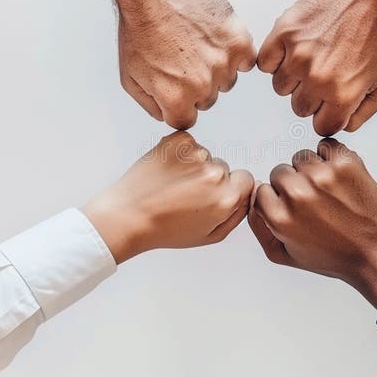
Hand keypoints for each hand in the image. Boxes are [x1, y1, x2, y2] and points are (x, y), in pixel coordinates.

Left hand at [82, 131, 254, 263]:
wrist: (127, 215)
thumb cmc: (165, 229)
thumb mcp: (210, 235)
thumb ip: (237, 214)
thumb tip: (249, 195)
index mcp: (227, 198)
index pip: (246, 179)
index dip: (230, 188)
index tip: (212, 195)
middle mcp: (215, 174)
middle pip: (224, 167)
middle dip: (209, 179)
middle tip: (185, 195)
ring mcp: (195, 155)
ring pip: (204, 155)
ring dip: (192, 166)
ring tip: (171, 185)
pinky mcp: (177, 141)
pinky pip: (187, 143)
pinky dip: (178, 152)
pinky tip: (165, 171)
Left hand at [107, 0, 255, 128]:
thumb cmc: (139, 28)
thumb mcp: (130, 77)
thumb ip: (151, 105)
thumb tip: (168, 115)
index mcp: (175, 98)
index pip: (186, 120)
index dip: (178, 105)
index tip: (176, 88)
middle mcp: (202, 85)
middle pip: (207, 101)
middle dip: (196, 86)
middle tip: (183, 60)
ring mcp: (223, 63)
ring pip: (227, 81)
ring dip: (216, 69)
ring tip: (197, 46)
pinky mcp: (238, 41)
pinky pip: (247, 60)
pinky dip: (237, 54)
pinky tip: (217, 42)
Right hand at [248, 138, 376, 310]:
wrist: (376, 253)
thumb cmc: (334, 256)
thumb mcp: (284, 254)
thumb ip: (260, 226)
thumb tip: (252, 198)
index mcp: (280, 217)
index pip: (262, 189)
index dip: (278, 197)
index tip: (294, 206)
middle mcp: (298, 194)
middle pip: (281, 172)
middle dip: (294, 184)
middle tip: (315, 202)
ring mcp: (322, 176)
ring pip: (302, 157)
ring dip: (312, 170)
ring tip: (329, 192)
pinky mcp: (345, 164)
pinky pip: (327, 145)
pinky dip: (331, 156)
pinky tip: (340, 178)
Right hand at [257, 0, 376, 135]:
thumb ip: (362, 114)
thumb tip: (341, 125)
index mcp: (342, 95)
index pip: (321, 127)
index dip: (326, 115)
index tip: (329, 103)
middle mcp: (318, 79)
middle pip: (299, 109)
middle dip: (311, 95)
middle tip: (325, 73)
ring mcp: (298, 56)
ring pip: (280, 87)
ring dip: (293, 77)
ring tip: (312, 57)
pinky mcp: (284, 34)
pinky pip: (265, 63)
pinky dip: (275, 59)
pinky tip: (293, 49)